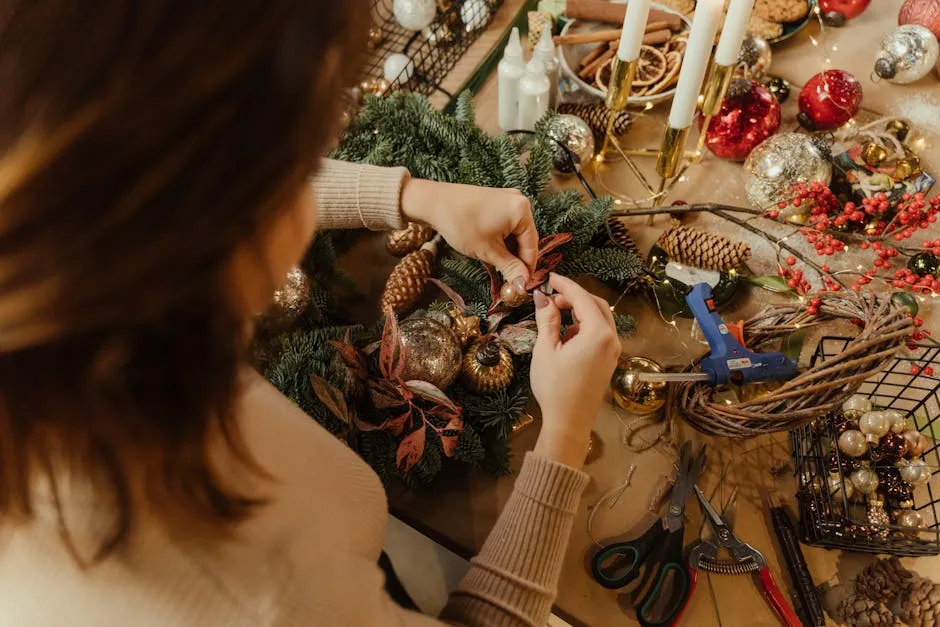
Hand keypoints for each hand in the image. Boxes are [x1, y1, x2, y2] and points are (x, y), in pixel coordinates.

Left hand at [400, 178, 537, 284]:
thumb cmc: (460, 224)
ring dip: (509, 251)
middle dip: (517, 260)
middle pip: (525, 239)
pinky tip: (493, 252)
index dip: (527, 269)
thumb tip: (523, 285)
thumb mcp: (488, 251)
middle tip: (508, 280)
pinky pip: (506, 225)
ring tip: (498, 267)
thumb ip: (509, 268)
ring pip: (515, 234)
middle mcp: (519, 201)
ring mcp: (508, 199)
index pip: (532, 247)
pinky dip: (502, 240)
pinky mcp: (497, 201)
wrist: (433, 203)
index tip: (521, 287)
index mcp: (522, 211)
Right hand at [529, 274, 620, 468]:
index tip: (550, 278)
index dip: (565, 285)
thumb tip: (543, 297)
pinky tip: (565, 335)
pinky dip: (584, 327)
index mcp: (598, 333)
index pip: (582, 298)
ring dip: (579, 312)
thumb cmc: (555, 387)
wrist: (569, 422)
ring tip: (555, 314)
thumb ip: (547, 319)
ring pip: (599, 319)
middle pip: (595, 305)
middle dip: (574, 297)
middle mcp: (612, 339)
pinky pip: (600, 334)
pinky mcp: (609, 361)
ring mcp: (613, 351)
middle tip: (552, 297)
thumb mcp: (546, 349)